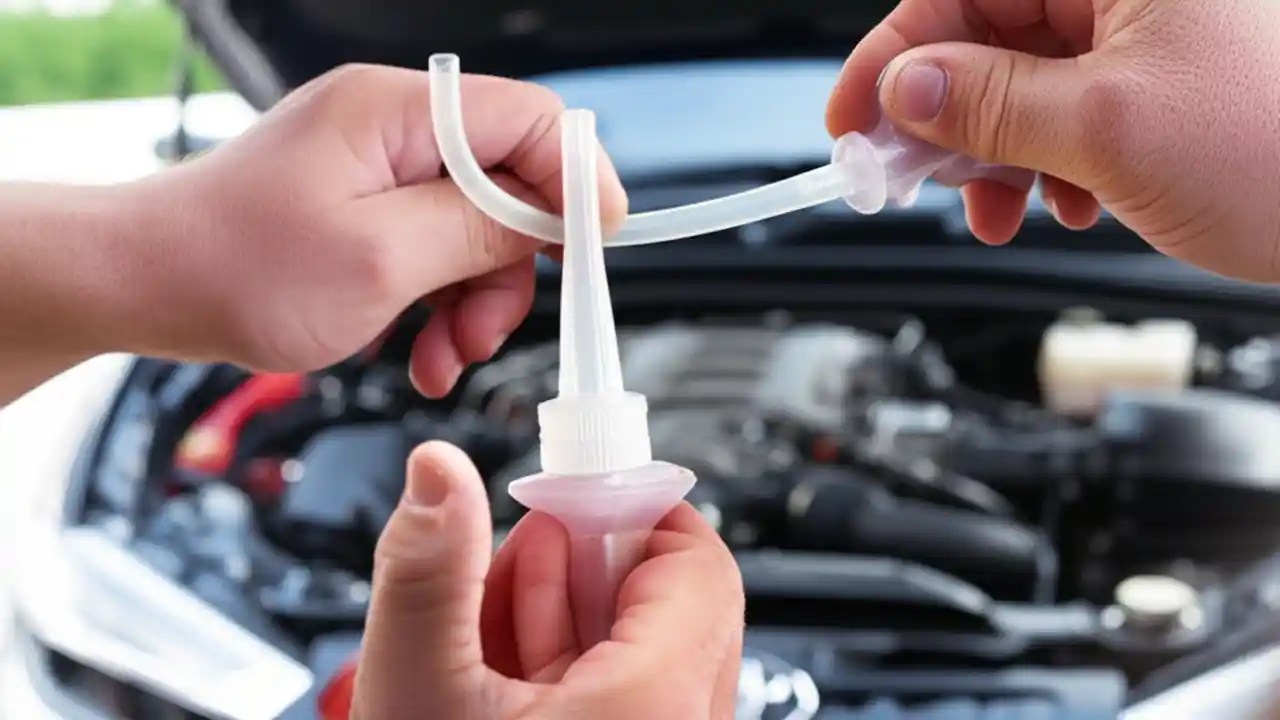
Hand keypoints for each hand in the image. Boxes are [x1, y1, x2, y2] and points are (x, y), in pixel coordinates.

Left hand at [122, 64, 624, 394]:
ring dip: (476, 302)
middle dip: (513, 268)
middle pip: (511, 183)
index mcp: (398, 113)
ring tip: (443, 358)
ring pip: (478, 229)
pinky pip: (438, 249)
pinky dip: (442, 304)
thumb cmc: (233, 268)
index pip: (532, 119)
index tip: (595, 247)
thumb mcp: (381, 260)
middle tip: (486, 333)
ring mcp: (380, 168)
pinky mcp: (368, 207)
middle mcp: (395, 128)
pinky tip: (423, 351)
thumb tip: (555, 214)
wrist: (142, 286)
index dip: (577, 181)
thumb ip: (480, 230)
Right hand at [350, 442, 743, 719]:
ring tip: (481, 630)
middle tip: (502, 566)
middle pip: (664, 599)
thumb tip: (438, 473)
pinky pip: (622, 697)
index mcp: (660, 704)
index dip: (625, 505)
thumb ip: (428, 574)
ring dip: (559, 620)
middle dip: (573, 568)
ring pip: (639, 649)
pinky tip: (490, 672)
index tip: (566, 489)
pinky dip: (560, 672)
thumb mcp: (418, 695)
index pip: (696, 557)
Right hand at [826, 1, 1279, 281]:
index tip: (854, 116)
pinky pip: (1072, 109)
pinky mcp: (1165, 81)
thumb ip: (988, 104)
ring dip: (996, 153)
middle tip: (913, 178)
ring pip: (1025, 80)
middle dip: (947, 116)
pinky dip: (1049, 162)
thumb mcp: (1108, 128)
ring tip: (1001, 208)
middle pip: (991, 33)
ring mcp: (1153, 32)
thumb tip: (906, 89)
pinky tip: (1066, 202)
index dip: (895, 50)